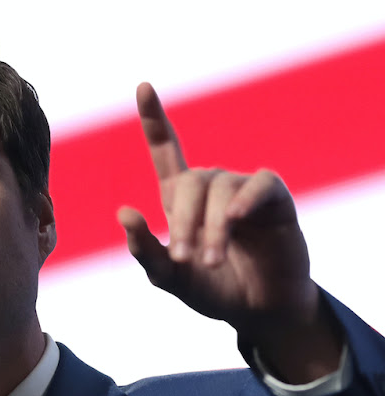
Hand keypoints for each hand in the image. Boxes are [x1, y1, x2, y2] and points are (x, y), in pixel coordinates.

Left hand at [119, 82, 341, 382]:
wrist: (258, 309)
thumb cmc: (212, 289)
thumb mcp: (171, 277)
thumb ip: (146, 250)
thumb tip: (123, 212)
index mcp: (181, 200)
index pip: (166, 151)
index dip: (154, 120)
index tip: (143, 86)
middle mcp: (211, 188)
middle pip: (189, 182)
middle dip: (184, 222)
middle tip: (186, 260)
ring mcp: (243, 191)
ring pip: (221, 191)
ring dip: (212, 229)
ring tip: (210, 262)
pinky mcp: (274, 199)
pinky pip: (260, 184)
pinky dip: (247, 199)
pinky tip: (238, 217)